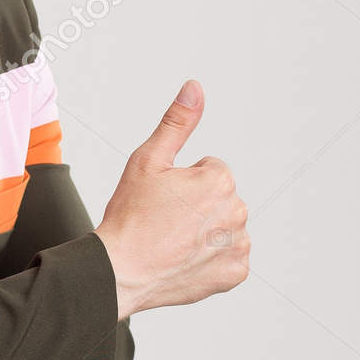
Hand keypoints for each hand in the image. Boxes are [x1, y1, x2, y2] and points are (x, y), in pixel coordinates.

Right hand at [96, 80, 249, 319]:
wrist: (120, 271)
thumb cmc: (129, 217)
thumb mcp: (148, 161)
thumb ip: (177, 122)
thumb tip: (194, 88)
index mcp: (220, 180)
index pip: (209, 172)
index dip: (182, 183)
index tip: (163, 200)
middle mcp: (237, 211)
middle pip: (219, 199)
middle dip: (197, 206)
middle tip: (165, 222)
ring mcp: (238, 244)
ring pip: (224, 227)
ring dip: (205, 232)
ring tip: (173, 243)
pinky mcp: (235, 272)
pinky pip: (229, 258)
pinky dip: (211, 259)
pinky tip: (186, 260)